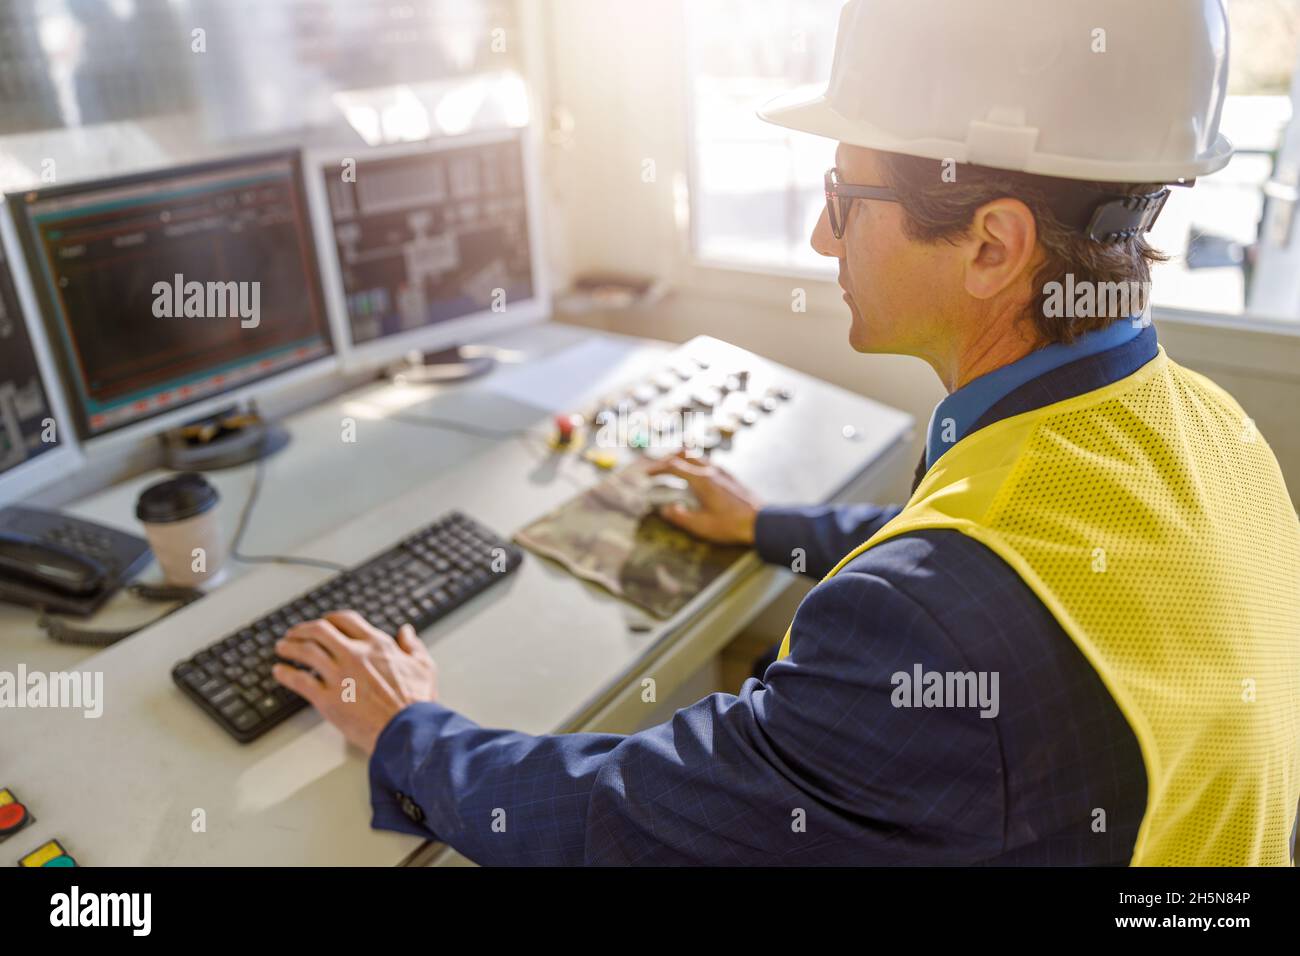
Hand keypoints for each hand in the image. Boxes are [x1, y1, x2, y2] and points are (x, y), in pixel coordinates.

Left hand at [272, 610, 438, 755]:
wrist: (407, 731)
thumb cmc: (417, 702)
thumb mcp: (424, 666)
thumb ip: (413, 645)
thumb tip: (407, 631)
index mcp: (376, 645)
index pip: (345, 620)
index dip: (330, 619)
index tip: (324, 623)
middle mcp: (354, 654)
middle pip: (319, 630)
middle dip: (303, 629)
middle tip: (294, 633)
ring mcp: (339, 676)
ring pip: (305, 652)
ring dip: (289, 647)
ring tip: (282, 648)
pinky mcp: (328, 699)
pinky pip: (299, 681)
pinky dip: (285, 674)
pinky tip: (279, 672)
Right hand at [645, 451, 762, 544]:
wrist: (761, 522)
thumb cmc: (731, 525)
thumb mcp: (701, 526)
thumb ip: (680, 516)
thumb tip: (665, 509)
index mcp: (701, 480)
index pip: (673, 466)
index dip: (657, 468)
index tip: (646, 473)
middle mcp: (711, 471)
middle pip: (685, 454)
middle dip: (668, 459)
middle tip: (658, 468)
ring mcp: (722, 472)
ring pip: (698, 456)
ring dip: (683, 459)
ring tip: (674, 469)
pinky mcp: (730, 477)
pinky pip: (708, 462)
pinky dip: (695, 464)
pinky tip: (696, 476)